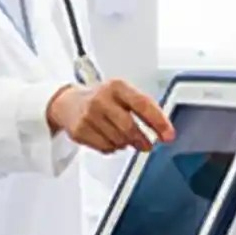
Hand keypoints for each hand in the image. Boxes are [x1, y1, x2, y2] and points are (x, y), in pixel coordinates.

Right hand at [47, 79, 174, 153]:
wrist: (67, 102)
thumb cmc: (101, 98)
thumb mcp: (122, 93)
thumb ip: (142, 106)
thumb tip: (163, 129)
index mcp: (116, 86)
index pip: (143, 104)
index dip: (159, 122)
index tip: (168, 135)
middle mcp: (101, 99)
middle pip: (129, 128)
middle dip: (142, 140)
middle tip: (147, 145)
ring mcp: (88, 115)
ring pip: (118, 140)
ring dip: (126, 143)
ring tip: (123, 137)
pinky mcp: (80, 130)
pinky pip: (106, 147)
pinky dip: (113, 147)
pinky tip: (109, 138)